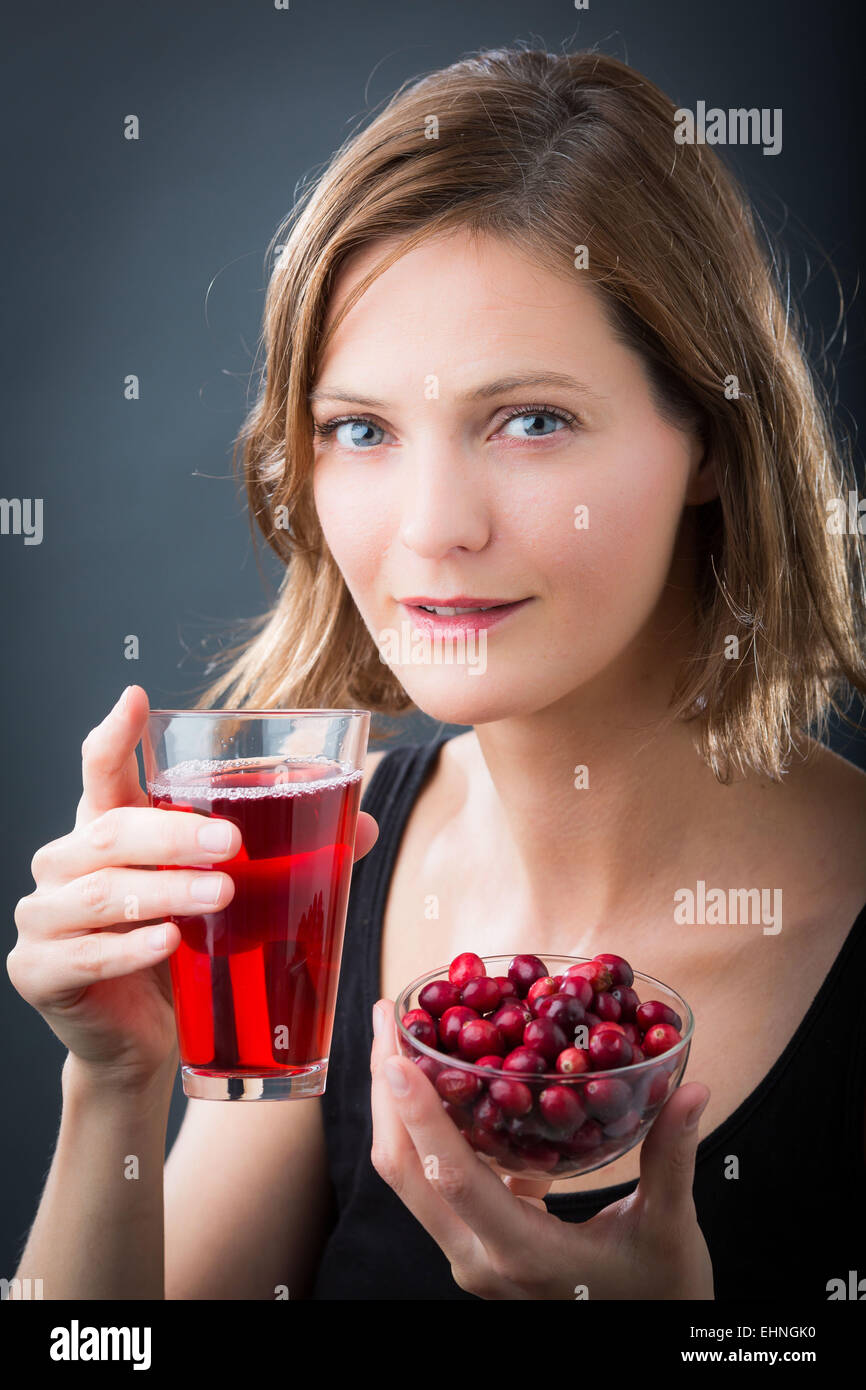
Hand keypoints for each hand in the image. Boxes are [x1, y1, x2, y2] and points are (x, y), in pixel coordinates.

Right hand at [8, 684, 379, 1090]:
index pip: (100, 771)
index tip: (137, 699)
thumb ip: (280, 856)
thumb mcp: (221, 895)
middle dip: (172, 835)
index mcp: (104, 832)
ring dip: (165, 891)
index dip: (114, 734)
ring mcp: (44, 919)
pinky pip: (87, 955)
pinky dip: (131, 950)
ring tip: (220, 895)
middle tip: (231, 843)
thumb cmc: (179, 954)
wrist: (140, 1041)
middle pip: (109, 832)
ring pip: (102, 893)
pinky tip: (167, 943)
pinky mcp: (39, 972)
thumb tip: (362, 825)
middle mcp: (64, 865)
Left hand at [370, 998, 713, 1298]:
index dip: (419, 1114)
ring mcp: (470, 1256)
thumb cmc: (659, 1294)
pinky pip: (433, 1184)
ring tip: (399, 1039)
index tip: (396, 1056)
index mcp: (522, 1251)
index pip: (451, 1176)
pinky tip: (452, 1089)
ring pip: (409, 1177)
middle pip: (404, 1169)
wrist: (648, 1346)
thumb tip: (691, 1087)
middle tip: (386, 1018)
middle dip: (387, 1091)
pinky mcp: (474, 1248)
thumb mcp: (669, 1229)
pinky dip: (427, 1133)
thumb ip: (672, 1157)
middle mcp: (479, 1258)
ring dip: (399, 1108)